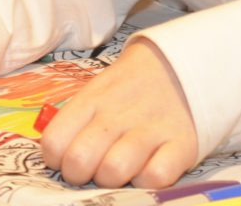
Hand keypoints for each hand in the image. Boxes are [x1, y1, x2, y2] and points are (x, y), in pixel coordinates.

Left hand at [39, 37, 198, 187]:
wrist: (185, 61)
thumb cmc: (134, 85)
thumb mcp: (100, 89)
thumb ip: (77, 118)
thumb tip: (55, 154)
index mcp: (93, 100)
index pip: (54, 142)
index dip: (58, 159)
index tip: (71, 156)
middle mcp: (117, 114)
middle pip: (79, 162)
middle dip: (82, 174)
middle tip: (97, 167)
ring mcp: (151, 129)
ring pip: (113, 171)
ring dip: (115, 178)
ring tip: (125, 168)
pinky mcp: (182, 143)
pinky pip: (156, 176)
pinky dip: (149, 179)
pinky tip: (150, 166)